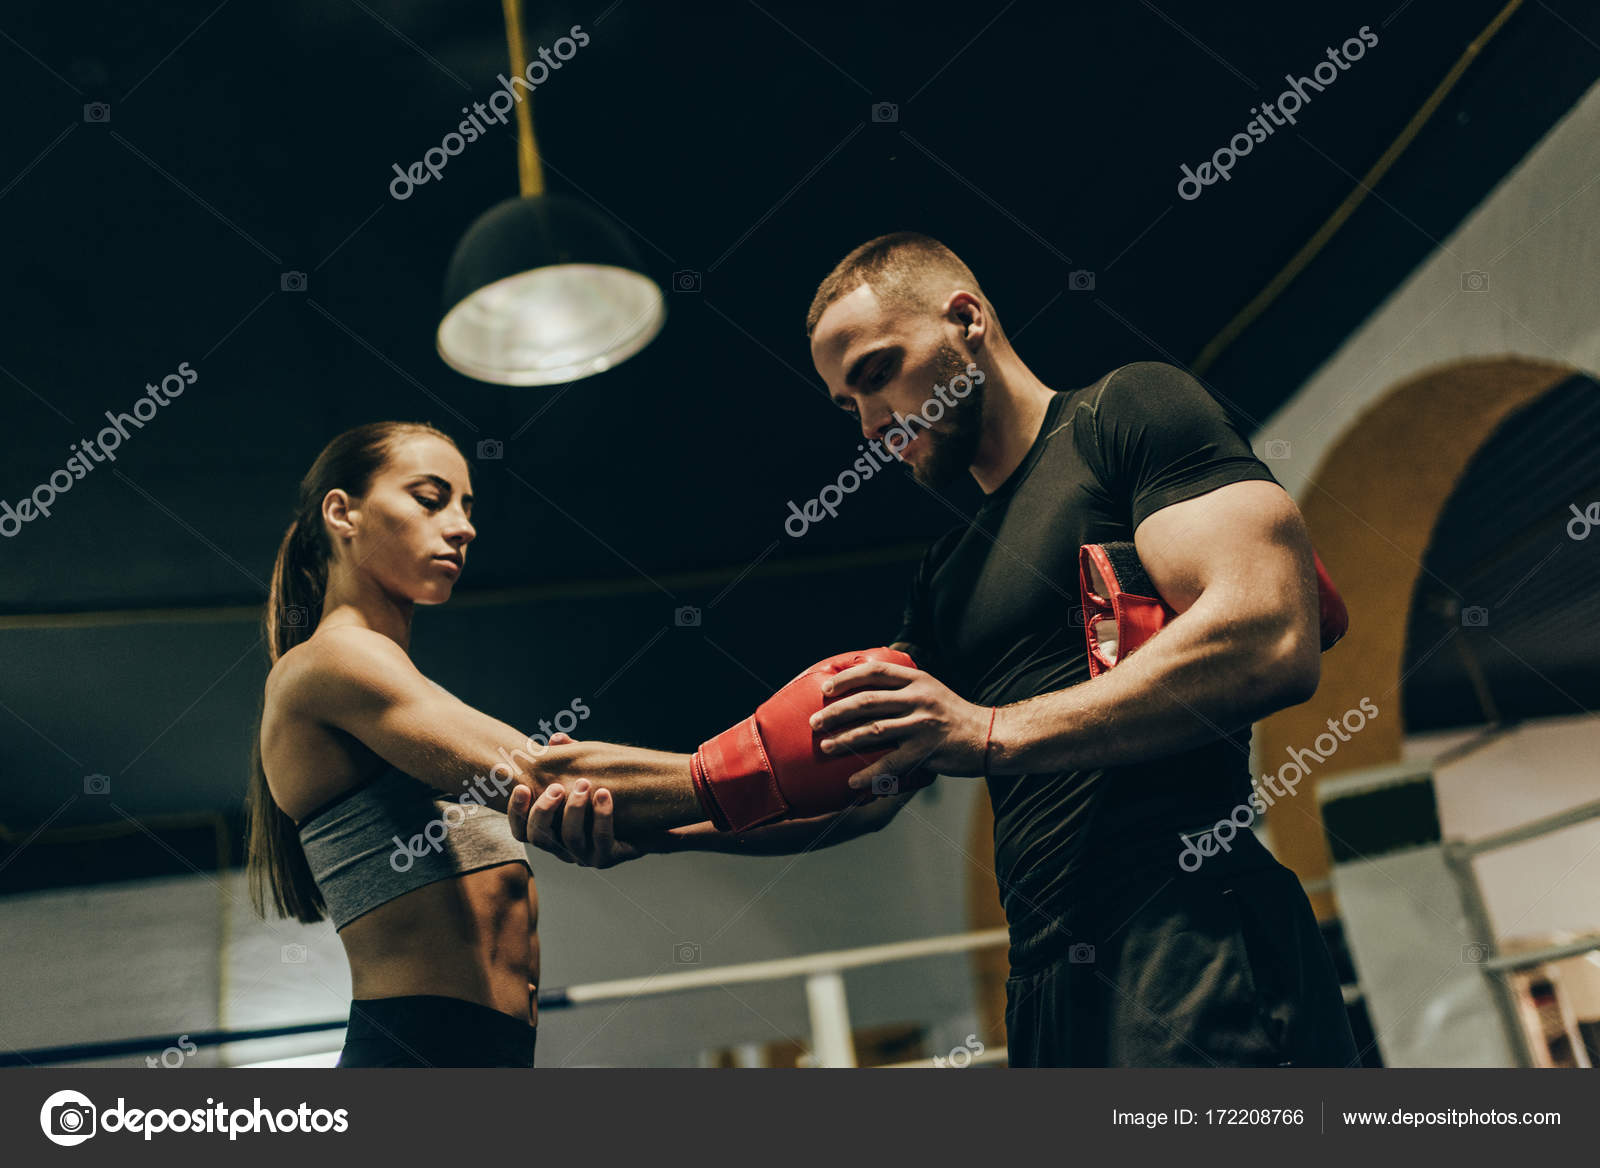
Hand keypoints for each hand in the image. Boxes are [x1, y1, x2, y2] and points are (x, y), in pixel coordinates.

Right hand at [506, 733, 643, 868]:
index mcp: (551, 830)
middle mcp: (562, 846)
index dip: (516, 812)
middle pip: (538, 837)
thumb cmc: (606, 796)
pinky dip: (602, 816)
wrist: (644, 821)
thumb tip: (556, 738)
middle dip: (544, 810)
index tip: (523, 787)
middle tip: (556, 786)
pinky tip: (605, 794)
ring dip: (574, 810)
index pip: (522, 830)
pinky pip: (602, 840)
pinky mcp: (608, 856)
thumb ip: (569, 758)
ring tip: (584, 784)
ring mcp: (585, 854)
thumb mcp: (586, 773)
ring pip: (571, 839)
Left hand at [807, 658, 992, 791]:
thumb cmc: (954, 715)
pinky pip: (891, 764)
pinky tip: (853, 781)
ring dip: (845, 739)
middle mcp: (919, 698)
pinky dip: (869, 773)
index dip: (847, 677)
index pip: (875, 671)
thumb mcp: (931, 690)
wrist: (990, 736)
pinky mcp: (927, 750)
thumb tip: (865, 688)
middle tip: (815, 721)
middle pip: (867, 700)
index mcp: (917, 680)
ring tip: (825, 747)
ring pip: (874, 730)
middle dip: (836, 711)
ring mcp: (923, 724)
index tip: (825, 688)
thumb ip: (904, 687)